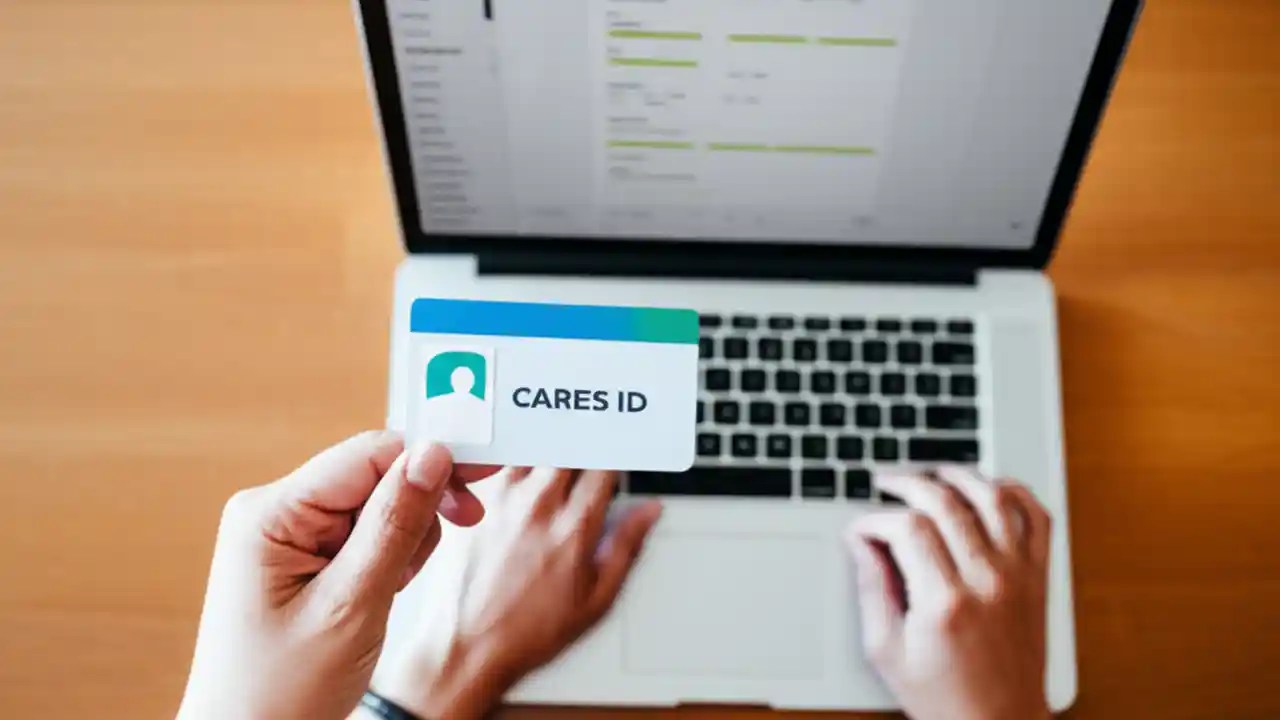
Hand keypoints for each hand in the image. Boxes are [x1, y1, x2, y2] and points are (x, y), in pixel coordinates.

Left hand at [177, 431, 497, 719]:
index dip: (428, 458)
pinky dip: (391, 557)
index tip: (482, 469)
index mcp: (271, 514)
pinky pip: (365, 535)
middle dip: (419, 503)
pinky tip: (385, 590)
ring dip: (406, 538)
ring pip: (378, 504)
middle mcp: (276, 514)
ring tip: (393, 589)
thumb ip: (394, 526)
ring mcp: (289, 537)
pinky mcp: (304, 559)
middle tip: (465, 523)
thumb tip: (432, 455)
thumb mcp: (349, 607)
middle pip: (375, 474)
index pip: (367, 455)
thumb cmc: (277, 693)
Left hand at [373, 469, 662, 718]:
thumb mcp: (595, 600)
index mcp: (574, 527)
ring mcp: (501, 500)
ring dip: (549, 447)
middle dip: (583, 444)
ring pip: (533, 448)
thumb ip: (626, 546)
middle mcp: (537, 504)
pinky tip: (520, 469)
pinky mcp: (473, 503)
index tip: (620, 456)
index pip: (604, 466)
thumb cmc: (526, 633)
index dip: (616, 456)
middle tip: (589, 450)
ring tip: (557, 455)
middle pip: (568, 446)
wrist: (465, 648)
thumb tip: (649, 510)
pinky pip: (498, 463)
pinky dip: (514, 458)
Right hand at [847, 467, 1052, 719]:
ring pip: (993, 496)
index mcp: (944, 603)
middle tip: (885, 484)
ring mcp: (1019, 576)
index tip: (861, 527)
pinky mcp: (1039, 578)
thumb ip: (871, 588)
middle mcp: (987, 582)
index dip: (875, 517)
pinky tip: (988, 487)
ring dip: (959, 474)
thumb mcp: (886, 650)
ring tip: (932, 473)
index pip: (907, 528)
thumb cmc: (941, 699)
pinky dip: (1016, 491)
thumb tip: (860, 540)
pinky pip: (1037, 517)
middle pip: (946, 501)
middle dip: (907, 483)